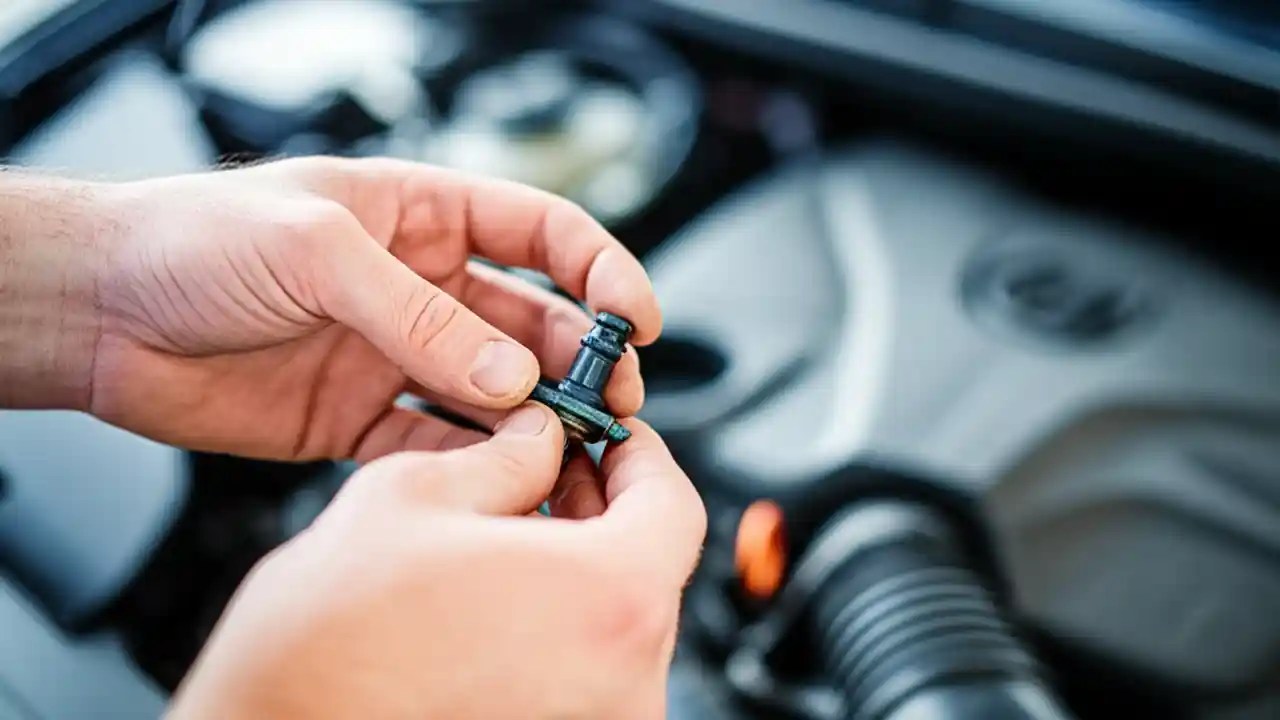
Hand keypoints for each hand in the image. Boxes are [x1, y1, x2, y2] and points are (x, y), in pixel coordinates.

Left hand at [1, 158, 658, 458]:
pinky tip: (493, 480)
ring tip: (566, 450)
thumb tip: (509, 375)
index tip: (638, 318)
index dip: (601, 271)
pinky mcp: (361, 420)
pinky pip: (438, 447)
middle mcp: (421, 287)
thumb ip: (419, 316)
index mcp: (421, 215)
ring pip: (496, 393)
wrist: (99, 312)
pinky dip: (472, 468)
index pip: (542, 233)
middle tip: (611, 405)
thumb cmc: (191, 240)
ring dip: (536, 422)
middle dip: (581, 362)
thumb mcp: (316, 250)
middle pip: (534, 323)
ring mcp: (395, 357)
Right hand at [166, 404, 706, 719]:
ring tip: (505, 537)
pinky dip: (557, 626)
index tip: (609, 437)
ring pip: (614, 620)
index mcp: (610, 597)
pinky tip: (496, 602)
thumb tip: (540, 440)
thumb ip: (504, 456)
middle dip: (602, 509)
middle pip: (648, 565)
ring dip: (576, 567)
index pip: (674, 503)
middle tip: (548, 474)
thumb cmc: (326, 645)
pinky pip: (587, 672)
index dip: (639, 455)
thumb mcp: (411, 496)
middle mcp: (628, 678)